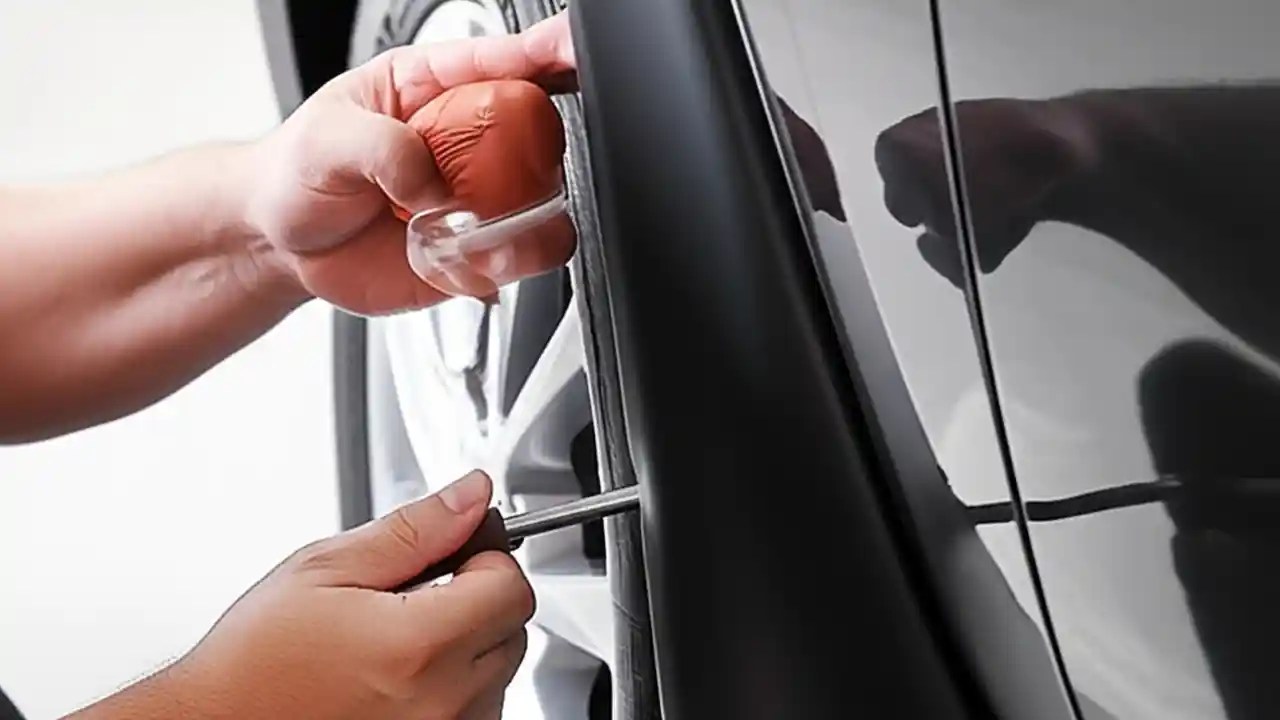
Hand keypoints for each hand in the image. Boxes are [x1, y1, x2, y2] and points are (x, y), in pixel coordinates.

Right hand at [171, 471, 532, 719]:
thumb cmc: (255, 660)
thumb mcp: (326, 568)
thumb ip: (415, 529)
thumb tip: (471, 495)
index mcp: (417, 646)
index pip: (510, 586)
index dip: (483, 556)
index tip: (453, 550)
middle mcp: (441, 702)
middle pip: (513, 628)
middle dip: (478, 596)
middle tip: (417, 589)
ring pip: (500, 670)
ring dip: (469, 643)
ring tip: (399, 636)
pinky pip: (478, 710)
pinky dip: (455, 685)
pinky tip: (403, 673)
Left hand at [244, 12, 575, 313]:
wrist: (282, 246)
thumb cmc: (296, 175)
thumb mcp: (325, 140)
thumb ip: (384, 148)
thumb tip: (432, 183)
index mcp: (432, 86)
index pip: (502, 59)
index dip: (544, 51)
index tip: (570, 52)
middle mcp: (465, 141)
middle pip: (538, 131)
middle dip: (543, 148)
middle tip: (501, 173)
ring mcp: (475, 196)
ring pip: (541, 201)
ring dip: (525, 217)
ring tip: (473, 229)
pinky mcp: (475, 248)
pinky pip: (519, 256)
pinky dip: (509, 262)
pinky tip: (470, 261)